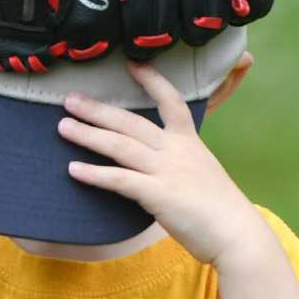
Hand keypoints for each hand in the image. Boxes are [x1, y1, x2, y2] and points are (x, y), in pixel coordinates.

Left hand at [57, 59, 274, 268]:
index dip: (152, 81)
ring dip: (88, 135)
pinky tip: (73, 170)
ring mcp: (167, 171)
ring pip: (121, 145)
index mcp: (188, 142)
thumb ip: (176, 161)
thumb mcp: (200, 172)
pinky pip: (120, 180)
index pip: (171, 102)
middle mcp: (176, 151)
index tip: (132, 63)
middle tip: (69, 99)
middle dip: (98, 110)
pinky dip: (95, 174)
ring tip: (62, 126)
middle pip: (131, 122)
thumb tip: (152, 161)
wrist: (236, 235)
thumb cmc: (217, 209)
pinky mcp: (159, 195)